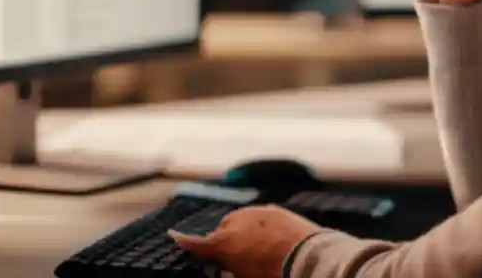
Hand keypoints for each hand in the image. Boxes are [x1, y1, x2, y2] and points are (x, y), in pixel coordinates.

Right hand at [169, 205, 322, 277]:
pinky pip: (261, 217)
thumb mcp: (245, 276)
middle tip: (238, 258)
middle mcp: (235, 222)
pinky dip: (262, 226)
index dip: (184, 241)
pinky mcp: (275, 210)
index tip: (173, 236)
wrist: (308, 257)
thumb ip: (231, 270)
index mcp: (223, 243)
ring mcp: (256, 213)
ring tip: (259, 249)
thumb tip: (228, 268)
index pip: (196, 243)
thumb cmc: (272, 274)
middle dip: (227, 241)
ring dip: (245, 231)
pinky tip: (273, 238)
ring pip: (243, 221)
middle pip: (223, 231)